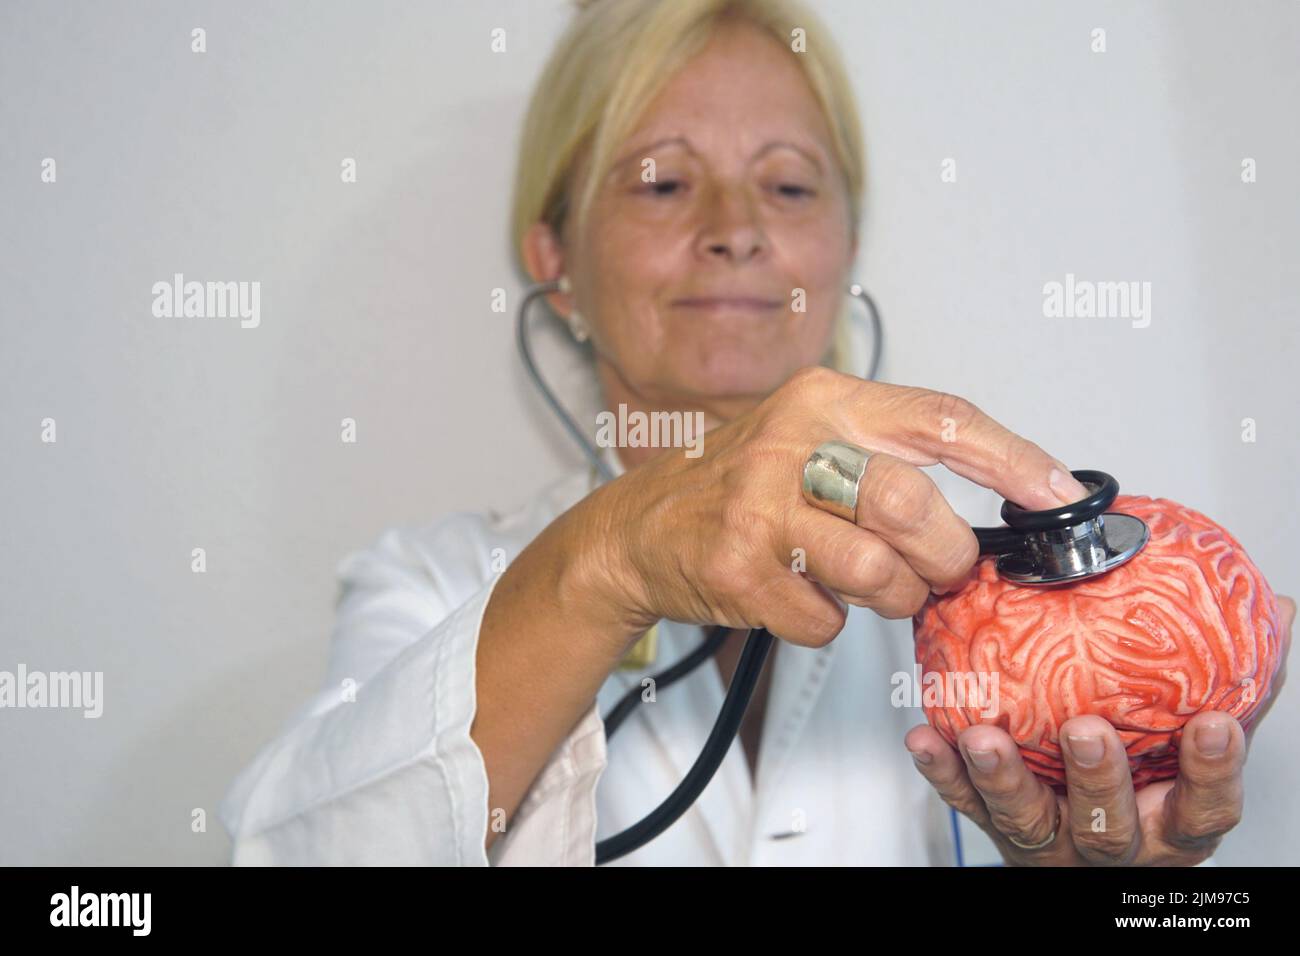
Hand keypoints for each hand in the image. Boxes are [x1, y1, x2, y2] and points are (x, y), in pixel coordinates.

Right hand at [595, 365, 1088, 645]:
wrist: (641, 527)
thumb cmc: (743, 485)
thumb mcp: (813, 438)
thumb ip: (892, 455)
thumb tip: (999, 502)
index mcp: (825, 399)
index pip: (941, 420)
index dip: (1013, 460)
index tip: (1058, 495)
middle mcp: (791, 442)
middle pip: (913, 505)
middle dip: (945, 556)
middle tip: (942, 570)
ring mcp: (757, 507)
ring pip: (877, 571)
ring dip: (892, 596)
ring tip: (870, 586)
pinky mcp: (735, 569)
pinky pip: (826, 619)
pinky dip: (828, 621)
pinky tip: (801, 595)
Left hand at [905, 594, 1293, 865]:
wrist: (1082, 847)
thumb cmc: (1149, 785)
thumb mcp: (1195, 744)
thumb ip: (1230, 686)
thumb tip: (1272, 610)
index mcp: (1169, 822)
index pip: (1203, 808)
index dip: (1212, 771)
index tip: (1214, 724)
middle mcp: (1114, 843)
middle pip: (1107, 824)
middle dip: (1096, 777)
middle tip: (1085, 731)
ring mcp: (1052, 843)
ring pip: (1027, 820)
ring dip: (1004, 777)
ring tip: (984, 737)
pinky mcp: (996, 830)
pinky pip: (965, 803)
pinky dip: (944, 772)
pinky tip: (927, 738)